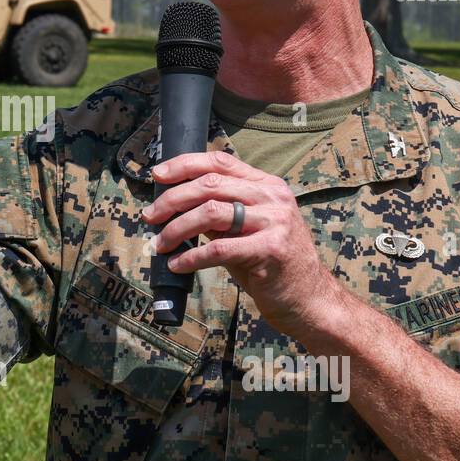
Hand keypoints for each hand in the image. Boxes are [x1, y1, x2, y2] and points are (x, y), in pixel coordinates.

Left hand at [143, 150, 337, 332]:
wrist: (309, 298)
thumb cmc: (271, 263)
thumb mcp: (249, 228)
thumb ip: (222, 211)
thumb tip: (175, 203)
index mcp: (267, 185)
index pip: (220, 162)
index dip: (184, 164)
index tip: (157, 175)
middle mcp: (273, 198)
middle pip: (209, 185)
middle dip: (172, 199)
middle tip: (150, 216)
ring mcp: (275, 222)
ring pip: (210, 213)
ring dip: (177, 229)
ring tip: (160, 243)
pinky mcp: (270, 250)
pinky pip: (219, 249)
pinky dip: (191, 257)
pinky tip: (178, 264)